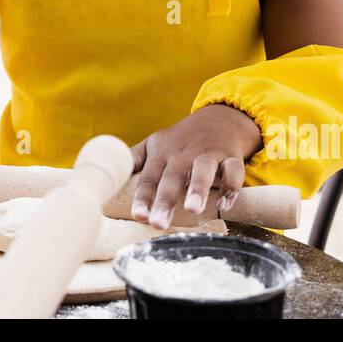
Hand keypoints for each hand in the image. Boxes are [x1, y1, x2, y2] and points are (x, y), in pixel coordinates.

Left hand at [130, 104, 260, 229]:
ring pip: (203, 170)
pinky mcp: (230, 156)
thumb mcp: (155, 144)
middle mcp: (183, 153)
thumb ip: (133, 159)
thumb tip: (108, 175)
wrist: (219, 118)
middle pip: (172, 177)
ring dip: (197, 188)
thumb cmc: (180, 139)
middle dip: (165, 200)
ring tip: (193, 210)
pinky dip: (231, 187)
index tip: (138, 216)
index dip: (143, 196)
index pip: (149, 177)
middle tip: (158, 223)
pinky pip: (234, 171)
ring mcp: (208, 153)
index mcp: (162, 153)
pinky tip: (225, 204)